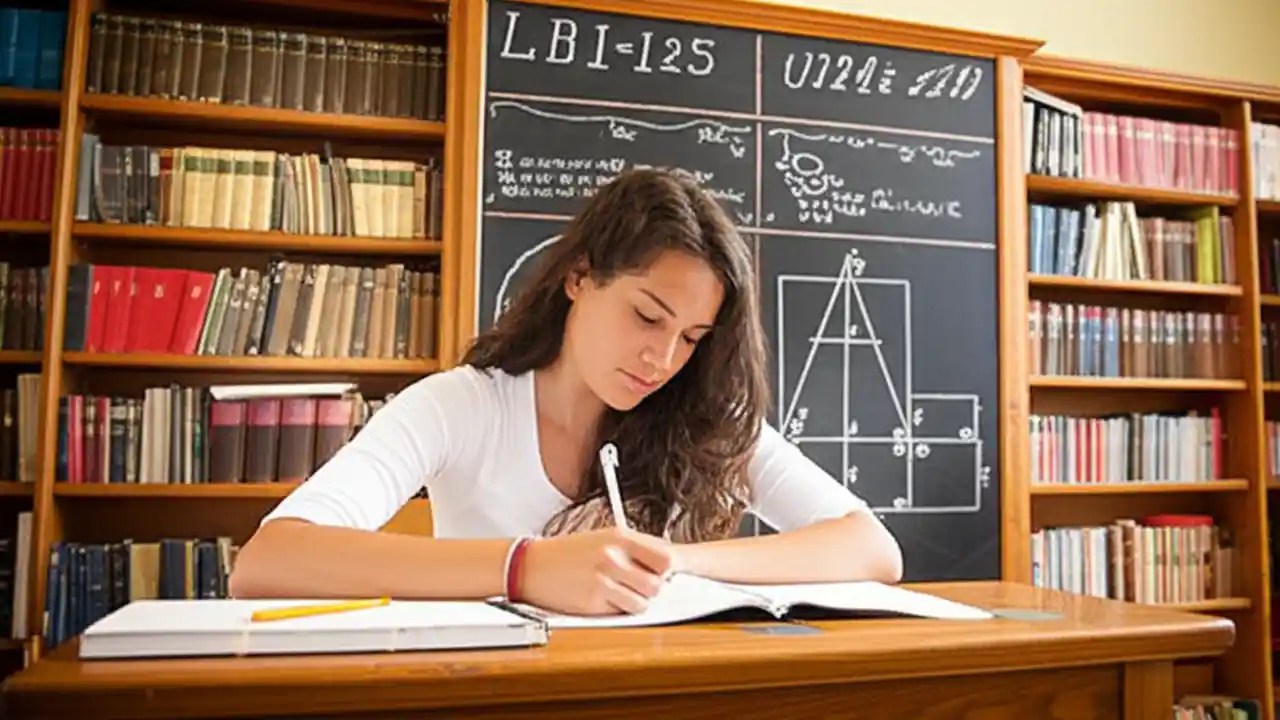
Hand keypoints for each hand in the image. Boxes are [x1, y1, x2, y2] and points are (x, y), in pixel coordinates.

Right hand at [517, 527, 679, 615]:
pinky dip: (617, 609)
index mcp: (620, 537)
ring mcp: (603, 580)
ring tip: (619, 592)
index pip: (666, 557)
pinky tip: (603, 597)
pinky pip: (621, 612)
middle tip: (639, 584)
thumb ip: (636, 548)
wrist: (532, 565)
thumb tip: (669, 561)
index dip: (671, 569)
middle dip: (652, 588)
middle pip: (658, 584)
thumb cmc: (569, 552)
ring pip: (642, 603)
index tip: (671, 572)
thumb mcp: (604, 537)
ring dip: (635, 601)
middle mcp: (613, 557)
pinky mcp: (592, 602)